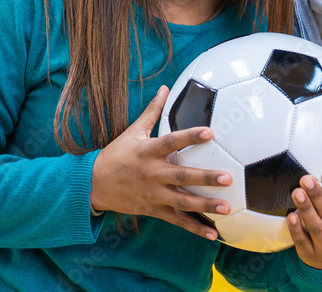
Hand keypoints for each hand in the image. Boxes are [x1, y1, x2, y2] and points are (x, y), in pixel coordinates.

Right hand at [89, 85, 231, 239]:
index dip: (190, 137)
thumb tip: (165, 87)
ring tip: (227, 208)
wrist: (93, 184)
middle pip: (182, 176)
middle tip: (228, 177)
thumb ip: (152, 111)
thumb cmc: (117, 154)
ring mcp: (153, 194)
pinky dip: (194, 228)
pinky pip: (176, 220)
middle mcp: (152, 174)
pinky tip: (213, 234)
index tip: (211, 132)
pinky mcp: (153, 210)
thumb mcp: (133, 131)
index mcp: (148, 152)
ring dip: (205, 206)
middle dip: (205, 177)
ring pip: (182, 202)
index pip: (172, 141)